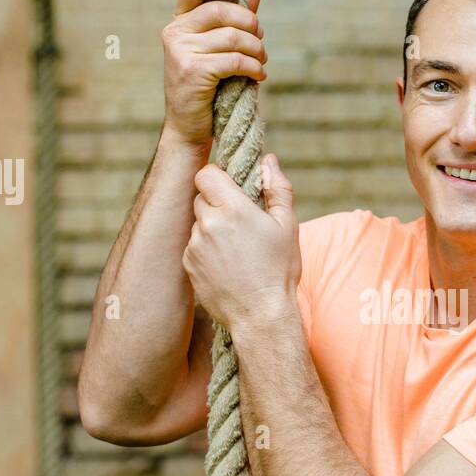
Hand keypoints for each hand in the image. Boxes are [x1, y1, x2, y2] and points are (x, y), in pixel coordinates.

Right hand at [161, 0, 267, 151]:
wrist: (188, 126)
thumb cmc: (208, 84)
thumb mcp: (220, 46)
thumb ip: (236, 14)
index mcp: (178, 22)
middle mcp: (175, 33)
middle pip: (221, 11)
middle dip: (250, 23)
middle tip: (261, 39)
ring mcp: (181, 51)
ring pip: (231, 36)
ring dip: (256, 49)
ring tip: (261, 60)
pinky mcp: (192, 71)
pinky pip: (233, 60)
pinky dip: (253, 67)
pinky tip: (259, 75)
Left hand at [183, 153, 300, 333]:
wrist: (261, 315)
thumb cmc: (278, 270)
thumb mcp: (287, 226)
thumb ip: (277, 188)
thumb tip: (269, 160)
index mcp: (233, 208)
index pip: (206, 174)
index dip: (217, 178)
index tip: (230, 189)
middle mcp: (208, 223)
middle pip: (201, 196)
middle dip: (216, 202)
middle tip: (238, 221)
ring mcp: (195, 245)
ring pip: (197, 222)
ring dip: (211, 227)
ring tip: (235, 248)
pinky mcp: (188, 264)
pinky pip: (193, 245)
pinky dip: (205, 249)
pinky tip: (226, 264)